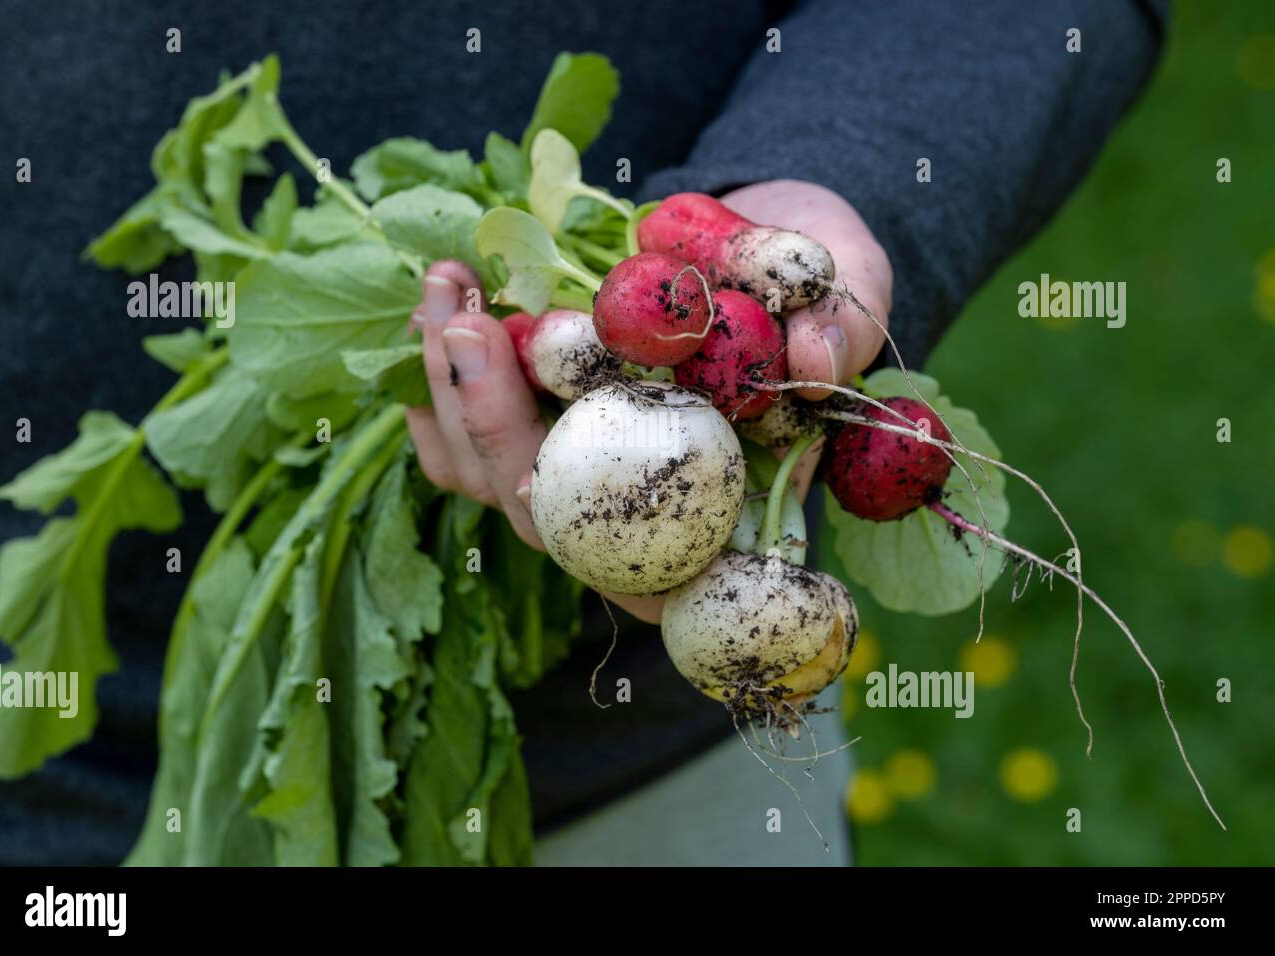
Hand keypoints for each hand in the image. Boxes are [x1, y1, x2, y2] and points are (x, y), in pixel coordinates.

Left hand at [405, 181, 891, 622]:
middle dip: (487, 422)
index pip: (639, 562)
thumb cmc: (816, 288)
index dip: (576, 525)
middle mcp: (639, 516)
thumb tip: (814, 364)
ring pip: (483, 472)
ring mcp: (581, 478)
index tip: (525, 471)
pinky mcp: (540, 431)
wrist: (771, 252)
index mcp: (723, 517)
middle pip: (539, 515)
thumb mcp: (848, 296)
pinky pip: (459, 434)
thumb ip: (837, 333)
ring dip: (446, 384)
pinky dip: (435, 374)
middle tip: (466, 320)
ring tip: (444, 282)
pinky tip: (435, 299)